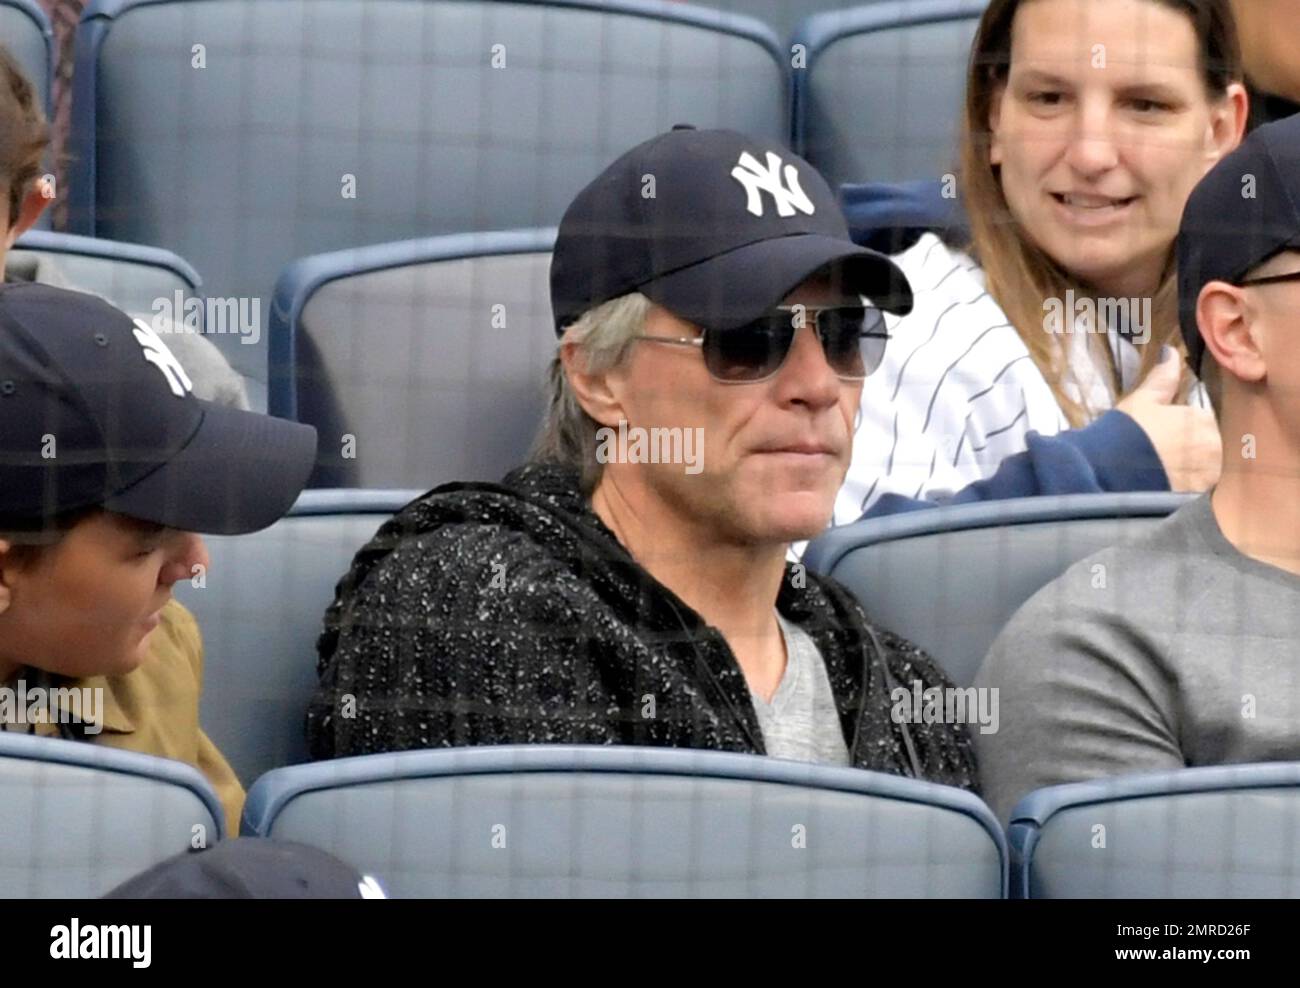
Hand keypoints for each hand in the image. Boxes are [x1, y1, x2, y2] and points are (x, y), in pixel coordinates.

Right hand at [1116, 347, 1221, 492]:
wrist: (1110, 473)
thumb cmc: (1126, 432)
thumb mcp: (1142, 401)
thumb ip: (1162, 378)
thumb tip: (1171, 352)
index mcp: (1203, 419)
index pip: (1203, 420)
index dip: (1183, 427)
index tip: (1164, 434)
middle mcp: (1214, 445)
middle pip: (1209, 445)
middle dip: (1191, 449)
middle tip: (1162, 456)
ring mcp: (1208, 473)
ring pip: (1205, 468)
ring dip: (1191, 470)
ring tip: (1164, 474)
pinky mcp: (1198, 496)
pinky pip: (1198, 489)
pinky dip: (1187, 488)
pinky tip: (1167, 488)